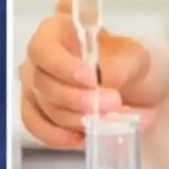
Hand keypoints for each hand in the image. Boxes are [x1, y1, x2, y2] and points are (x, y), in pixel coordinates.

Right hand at [19, 0, 168, 147]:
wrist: (134, 87)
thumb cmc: (127, 62)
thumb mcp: (134, 57)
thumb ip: (119, 66)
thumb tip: (106, 83)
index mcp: (57, 31)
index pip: (43, 47)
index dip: (62, 65)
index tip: (91, 79)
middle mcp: (39, 59)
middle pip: (43, 83)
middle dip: (78, 99)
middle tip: (113, 103)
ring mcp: (34, 87)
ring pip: (45, 108)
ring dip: (78, 119)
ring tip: (113, 122)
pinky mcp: (36, 113)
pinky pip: (38, 128)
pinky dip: (60, 136)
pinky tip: (83, 138)